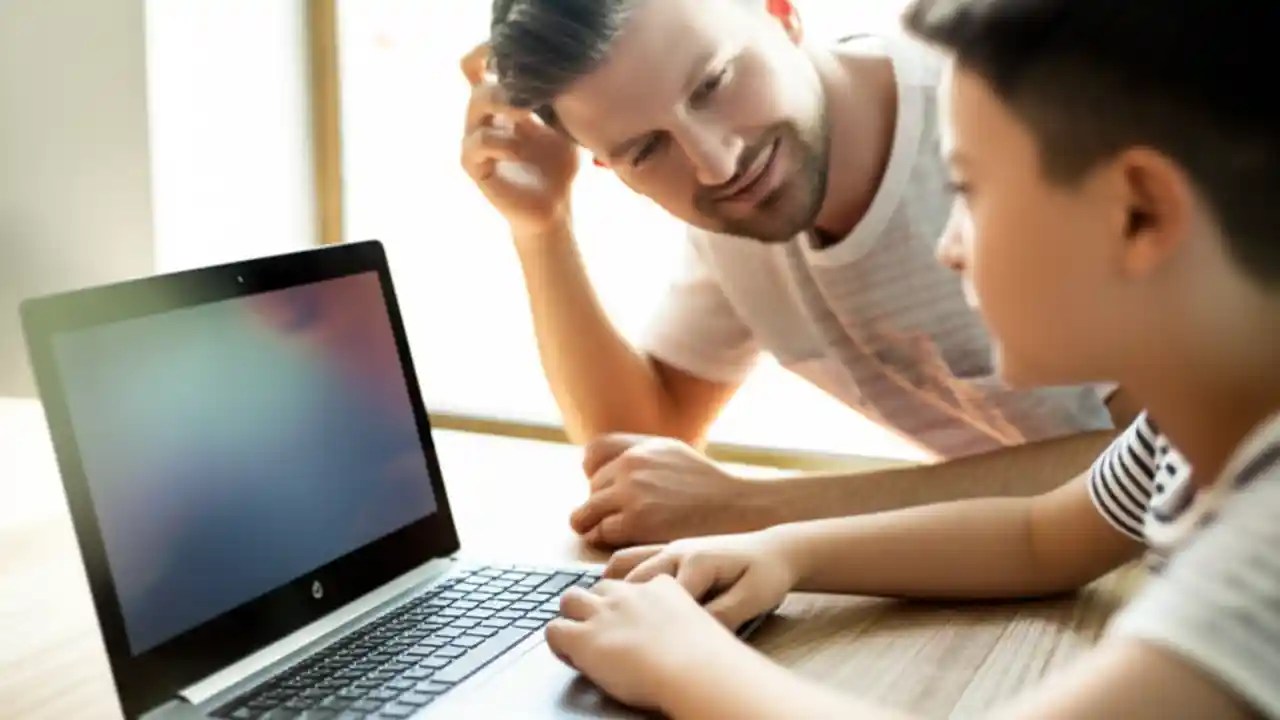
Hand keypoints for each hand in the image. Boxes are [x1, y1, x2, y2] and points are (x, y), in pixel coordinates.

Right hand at [459, 43, 578, 236]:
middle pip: (479, 85)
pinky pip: (476, 147)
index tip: (507, 47)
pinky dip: (499, 144)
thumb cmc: (557, 166)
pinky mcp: (474, 167)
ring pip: (474, 110)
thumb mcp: (563, 127)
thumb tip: (564, 68)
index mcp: (501, 105)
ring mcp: (476, 142)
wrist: (552, 207)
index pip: (478, 68)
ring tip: (526, 114)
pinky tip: (518, 150)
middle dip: (505, 82)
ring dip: (501, 105)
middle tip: (531, 90)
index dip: (483, 53)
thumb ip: (555, 100)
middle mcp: (484, 119)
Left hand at [546, 576, 743, 712]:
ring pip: (571, 598)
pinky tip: (570, 655)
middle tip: (602, 627)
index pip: (635, 584)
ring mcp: (604, 612)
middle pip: (602, 586)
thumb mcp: (708, 625)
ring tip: (578, 635)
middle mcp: (629, 594)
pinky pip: (555, 629)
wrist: (695, 669)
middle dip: (598, 602)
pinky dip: (558, 641)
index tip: (632, 620)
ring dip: (573, 614)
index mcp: (663, 587)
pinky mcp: (584, 638)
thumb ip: (691, 624)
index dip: (629, 602)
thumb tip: (691, 639)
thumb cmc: (711, 660)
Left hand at [570, 434, 774, 547]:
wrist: (736, 508)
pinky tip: (626, 542)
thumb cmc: (706, 485)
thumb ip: (638, 451)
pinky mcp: (635, 520)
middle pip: (592, 487)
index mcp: (640, 447)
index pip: (592, 454)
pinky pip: (600, 532)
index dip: (594, 473)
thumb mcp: (672, 451)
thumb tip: (594, 462)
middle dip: (602, 503)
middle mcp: (632, 464)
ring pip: (586, 512)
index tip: (607, 489)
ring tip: (614, 533)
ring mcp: (632, 492)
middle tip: (622, 517)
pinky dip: (606, 540)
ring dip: (596, 524)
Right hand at [605, 530, 796, 630]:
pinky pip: (633, 557)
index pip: (663, 599)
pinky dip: (618, 573)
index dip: (651, 624)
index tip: (639, 643)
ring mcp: (670, 548)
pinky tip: (612, 592)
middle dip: (620, 605)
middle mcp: (676, 551)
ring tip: (598, 610)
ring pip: (626, 563)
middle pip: (635, 581)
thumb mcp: (752, 599)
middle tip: (606, 630)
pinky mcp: (670, 550)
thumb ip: (721, 616)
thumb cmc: (766, 574)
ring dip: (611, 585)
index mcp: (696, 562)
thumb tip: (693, 635)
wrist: (775, 549)